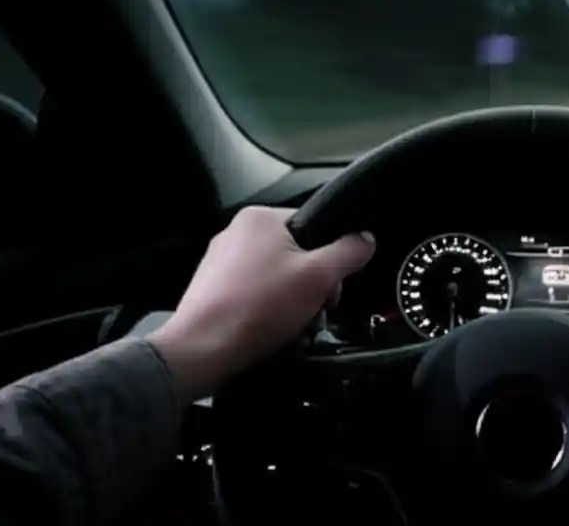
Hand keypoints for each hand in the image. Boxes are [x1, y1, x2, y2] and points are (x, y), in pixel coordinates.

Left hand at [148, 206, 374, 400]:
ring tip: (292, 327)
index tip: (331, 289)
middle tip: (313, 312)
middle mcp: (236, 233)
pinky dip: (268, 312)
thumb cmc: (258, 307)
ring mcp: (220, 262)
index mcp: (259, 218)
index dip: (332, 259)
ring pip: (277, 278)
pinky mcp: (212, 290)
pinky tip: (271, 332)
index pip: (314, 227)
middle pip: (296, 254)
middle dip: (311, 287)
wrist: (202, 350)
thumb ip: (349, 253)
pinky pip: (254, 295)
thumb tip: (366, 239)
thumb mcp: (319, 276)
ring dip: (293, 304)